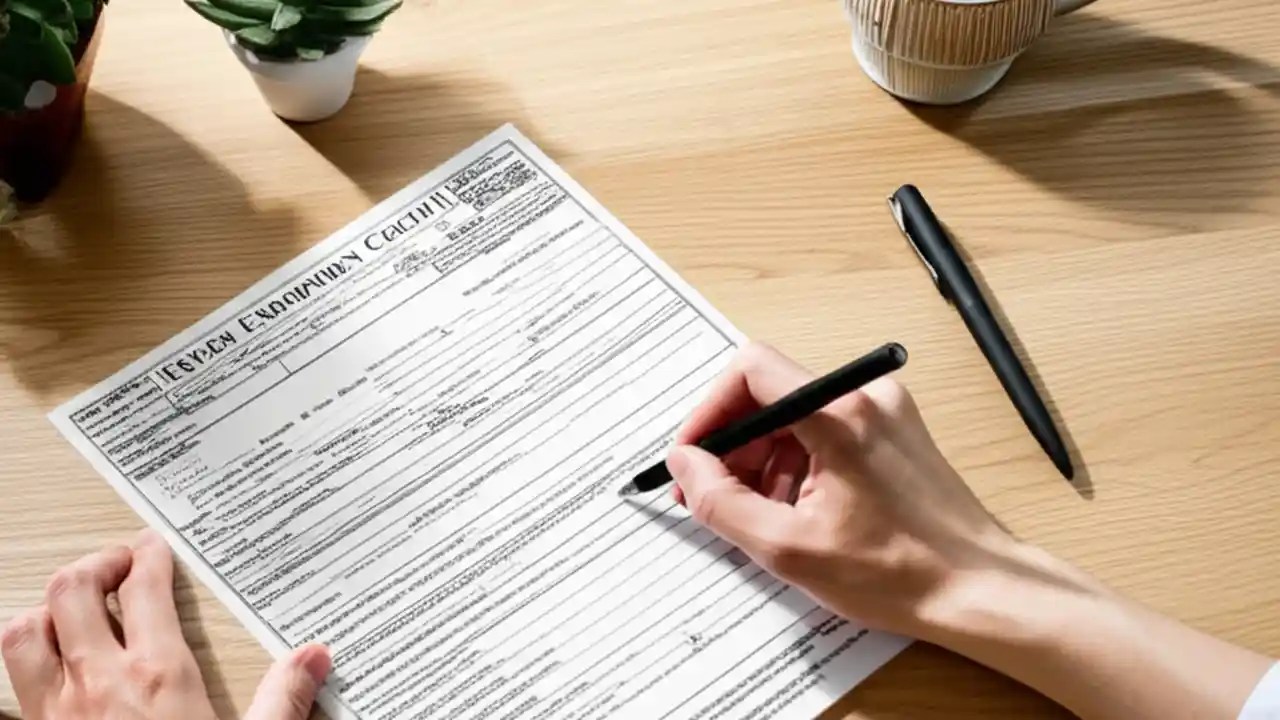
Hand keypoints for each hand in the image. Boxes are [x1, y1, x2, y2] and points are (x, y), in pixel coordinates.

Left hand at [1, 530, 330, 719]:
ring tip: (73, 605)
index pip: (146, 587)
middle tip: (118, 564)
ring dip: (47, 609)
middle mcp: (97, 683)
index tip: (155, 549)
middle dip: (94, 566)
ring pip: (25, 632)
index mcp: (158, 675)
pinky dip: (29, 663)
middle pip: (73, 591)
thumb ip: (283, 698)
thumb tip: (313, 658)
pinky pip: (15, 684)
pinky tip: (51, 671)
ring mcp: (55, 712)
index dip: (149, 556)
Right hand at [667, 342, 1017, 636]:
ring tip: (756, 513)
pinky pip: (826, 431)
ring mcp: (885, 412)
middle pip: (771, 393)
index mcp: (840, 416)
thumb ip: (722, 502)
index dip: (710, 410)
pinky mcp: (895, 431)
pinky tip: (795, 510)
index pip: (751, 371)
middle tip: (710, 493)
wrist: (978, 589)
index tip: (694, 454)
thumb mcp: (789, 549)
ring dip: (764, 458)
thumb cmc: (899, 574)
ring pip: (796, 415)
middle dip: (733, 442)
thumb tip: (686, 465)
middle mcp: (865, 398)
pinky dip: (798, 463)